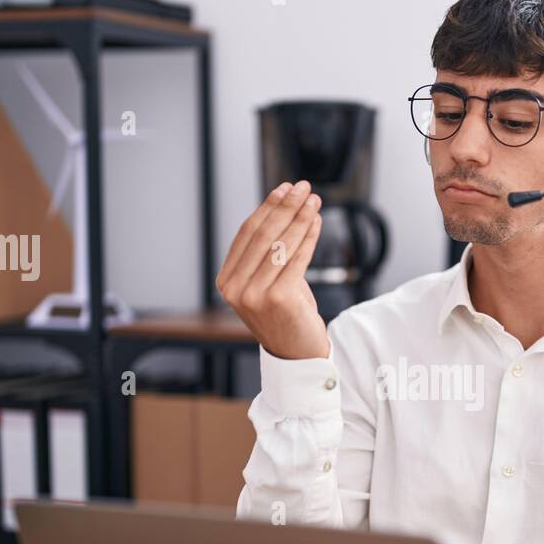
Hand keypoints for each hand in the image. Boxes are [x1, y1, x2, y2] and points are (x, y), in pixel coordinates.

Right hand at [217, 180, 329, 360]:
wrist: (297, 355)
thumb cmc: (285, 316)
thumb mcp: (267, 282)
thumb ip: (266, 254)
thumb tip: (284, 209)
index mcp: (226, 282)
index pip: (247, 234)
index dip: (267, 208)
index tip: (284, 189)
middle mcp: (235, 289)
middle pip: (263, 235)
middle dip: (285, 206)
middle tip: (302, 188)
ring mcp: (255, 295)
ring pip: (281, 244)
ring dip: (300, 218)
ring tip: (313, 200)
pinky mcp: (279, 299)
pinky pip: (297, 259)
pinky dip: (309, 237)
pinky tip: (317, 222)